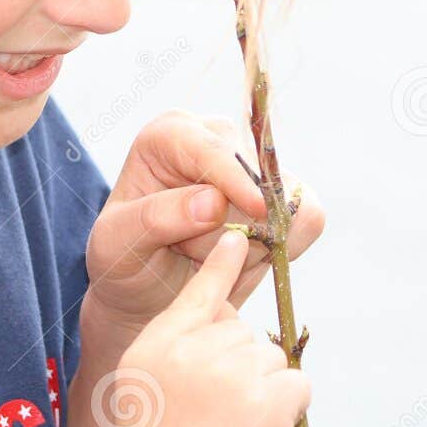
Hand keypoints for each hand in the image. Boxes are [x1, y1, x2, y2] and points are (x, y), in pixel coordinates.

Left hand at [81, 110, 323, 359]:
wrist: (148, 291)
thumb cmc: (124, 260)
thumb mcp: (117, 243)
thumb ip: (156, 218)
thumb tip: (213, 202)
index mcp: (169, 135)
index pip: (212, 148)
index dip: (235, 178)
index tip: (256, 209)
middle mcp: (215, 138)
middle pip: (258, 173)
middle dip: (237, 223)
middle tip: (190, 252)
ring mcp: (253, 165)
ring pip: (287, 199)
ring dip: (256, 241)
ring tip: (208, 253)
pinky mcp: (282, 195)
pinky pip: (308, 218)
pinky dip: (281, 248)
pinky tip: (239, 258)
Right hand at [110, 231, 310, 426]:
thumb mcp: (146, 378)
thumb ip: (175, 335)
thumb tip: (219, 305)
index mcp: (160, 344)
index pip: (198, 291)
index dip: (220, 261)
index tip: (235, 237)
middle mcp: (195, 352)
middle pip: (240, 329)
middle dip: (238, 360)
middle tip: (214, 404)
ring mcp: (235, 375)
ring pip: (270, 356)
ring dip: (263, 385)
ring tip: (234, 421)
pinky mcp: (271, 402)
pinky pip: (296, 381)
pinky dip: (287, 403)